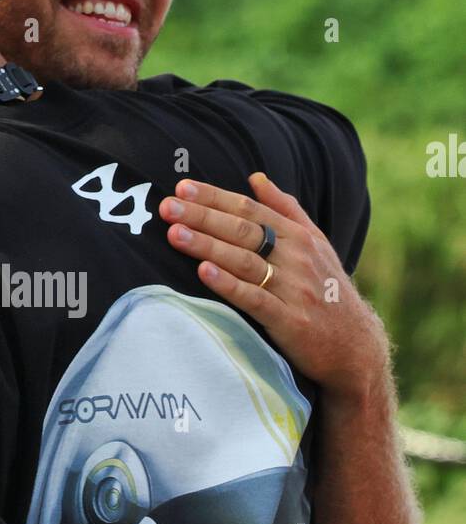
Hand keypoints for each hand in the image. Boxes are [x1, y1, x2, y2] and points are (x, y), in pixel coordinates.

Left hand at [160, 173, 387, 397]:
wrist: (354, 345)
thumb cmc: (328, 290)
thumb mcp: (316, 243)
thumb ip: (285, 209)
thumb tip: (256, 178)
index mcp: (299, 236)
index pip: (250, 210)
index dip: (215, 197)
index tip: (184, 188)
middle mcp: (296, 257)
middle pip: (243, 231)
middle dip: (202, 216)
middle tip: (168, 207)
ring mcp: (293, 288)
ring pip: (245, 261)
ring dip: (208, 245)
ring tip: (175, 233)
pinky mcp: (289, 320)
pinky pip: (254, 299)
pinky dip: (229, 284)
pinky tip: (204, 273)